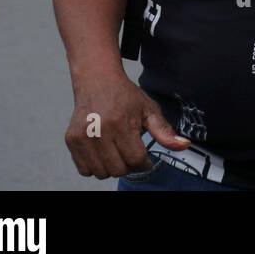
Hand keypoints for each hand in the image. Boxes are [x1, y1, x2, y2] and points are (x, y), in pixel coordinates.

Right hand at [65, 70, 190, 178]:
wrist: (97, 80)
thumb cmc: (125, 96)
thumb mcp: (149, 109)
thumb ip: (164, 131)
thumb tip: (184, 146)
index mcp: (120, 123)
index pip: (135, 159)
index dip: (144, 163)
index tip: (146, 158)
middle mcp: (99, 131)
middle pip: (118, 169)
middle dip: (129, 165)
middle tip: (131, 152)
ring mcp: (82, 137)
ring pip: (101, 173)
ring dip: (112, 167)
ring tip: (117, 152)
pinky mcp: (71, 140)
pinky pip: (84, 169)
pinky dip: (95, 167)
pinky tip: (103, 152)